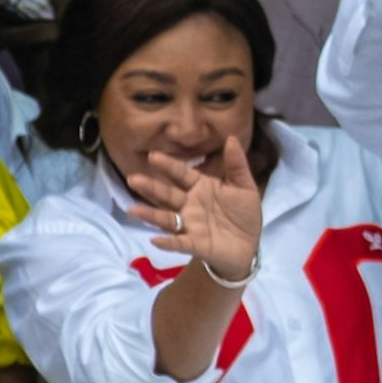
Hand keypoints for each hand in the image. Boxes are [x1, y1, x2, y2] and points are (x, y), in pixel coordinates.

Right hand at [128, 136, 263, 283]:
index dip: (168, 165)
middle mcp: (190, 205)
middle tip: (133, 178)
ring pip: (167, 218)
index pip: (181, 173)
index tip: (153, 155)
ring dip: (150, 214)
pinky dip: (168, 242)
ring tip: (132, 210)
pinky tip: (155, 240)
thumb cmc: (243, 213)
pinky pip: (179, 242)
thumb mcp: (244, 186)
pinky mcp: (195, 244)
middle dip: (150, 187)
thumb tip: (231, 138)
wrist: (248, 244)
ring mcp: (190, 225)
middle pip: (167, 194)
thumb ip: (236, 165)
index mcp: (200, 187)